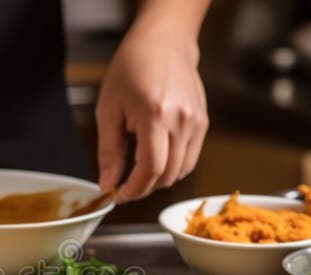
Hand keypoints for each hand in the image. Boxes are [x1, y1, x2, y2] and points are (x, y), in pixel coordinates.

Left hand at [96, 20, 207, 203]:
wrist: (163, 43)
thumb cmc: (131, 70)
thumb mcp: (109, 110)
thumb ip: (109, 151)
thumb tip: (108, 184)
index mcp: (155, 115)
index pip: (150, 169)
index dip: (133, 189)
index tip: (117, 195)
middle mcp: (181, 120)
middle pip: (167, 175)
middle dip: (143, 188)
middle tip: (123, 185)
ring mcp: (196, 123)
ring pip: (181, 172)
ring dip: (158, 180)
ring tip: (137, 172)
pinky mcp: (203, 124)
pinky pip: (189, 160)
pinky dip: (172, 168)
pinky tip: (155, 159)